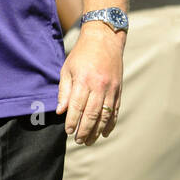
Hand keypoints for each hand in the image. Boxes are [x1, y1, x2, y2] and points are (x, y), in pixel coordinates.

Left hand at [57, 24, 124, 145]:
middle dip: (84, 130)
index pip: (77, 107)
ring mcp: (111, 88)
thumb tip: (60, 112)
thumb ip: (64, 91)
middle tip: (79, 140)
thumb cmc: (81, 54)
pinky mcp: (118, 90)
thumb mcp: (67, 69)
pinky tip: (104, 133)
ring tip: (89, 140)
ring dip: (97, 130)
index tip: (69, 131)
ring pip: (105, 115)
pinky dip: (110, 123)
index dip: (72, 121)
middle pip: (92, 114)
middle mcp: (98, 86)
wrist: (104, 39)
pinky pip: (115, 110)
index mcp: (83, 80)